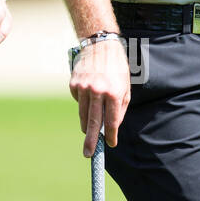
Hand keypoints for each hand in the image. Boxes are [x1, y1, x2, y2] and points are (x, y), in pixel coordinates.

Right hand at [70, 38, 130, 156]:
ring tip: (88, 134)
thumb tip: (112, 126)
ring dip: (86, 126)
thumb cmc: (117, 68)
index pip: (112, 120)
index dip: (111, 135)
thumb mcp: (125, 86)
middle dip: (92, 140)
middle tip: (88, 154)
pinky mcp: (74, 84)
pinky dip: (83, 104)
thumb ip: (120, 107)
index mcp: (114, 92)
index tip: (110, 144)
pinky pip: (78, 102)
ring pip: (83, 114)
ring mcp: (84, 88)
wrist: (100, 46)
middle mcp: (98, 91)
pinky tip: (89, 96)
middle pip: (94, 122)